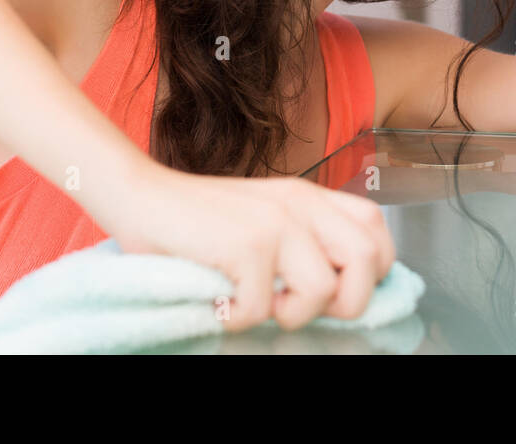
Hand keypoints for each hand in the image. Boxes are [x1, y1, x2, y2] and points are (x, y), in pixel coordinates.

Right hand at [102, 160, 396, 333]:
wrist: (139, 196)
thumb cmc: (197, 220)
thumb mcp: (265, 218)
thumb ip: (304, 239)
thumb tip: (338, 290)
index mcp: (310, 197)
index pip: (376, 230)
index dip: (370, 271)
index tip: (335, 293)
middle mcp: (300, 204)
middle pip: (368, 259)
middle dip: (345, 302)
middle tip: (299, 306)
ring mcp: (275, 222)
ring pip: (324, 290)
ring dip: (291, 315)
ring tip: (257, 305)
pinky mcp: (246, 244)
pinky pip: (263, 308)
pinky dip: (239, 318)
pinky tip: (220, 303)